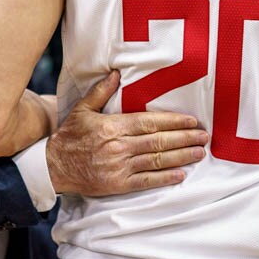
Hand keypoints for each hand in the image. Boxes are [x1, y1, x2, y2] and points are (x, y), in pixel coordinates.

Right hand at [46, 70, 207, 195]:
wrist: (54, 167)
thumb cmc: (70, 136)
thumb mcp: (82, 109)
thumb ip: (101, 92)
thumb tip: (116, 73)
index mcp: (113, 127)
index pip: (149, 122)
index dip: (173, 121)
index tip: (191, 121)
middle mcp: (119, 147)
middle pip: (158, 141)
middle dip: (184, 138)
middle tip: (204, 136)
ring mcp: (119, 167)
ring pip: (156, 160)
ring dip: (181, 156)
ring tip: (199, 153)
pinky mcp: (118, 184)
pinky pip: (146, 181)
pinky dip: (165, 178)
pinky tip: (181, 174)